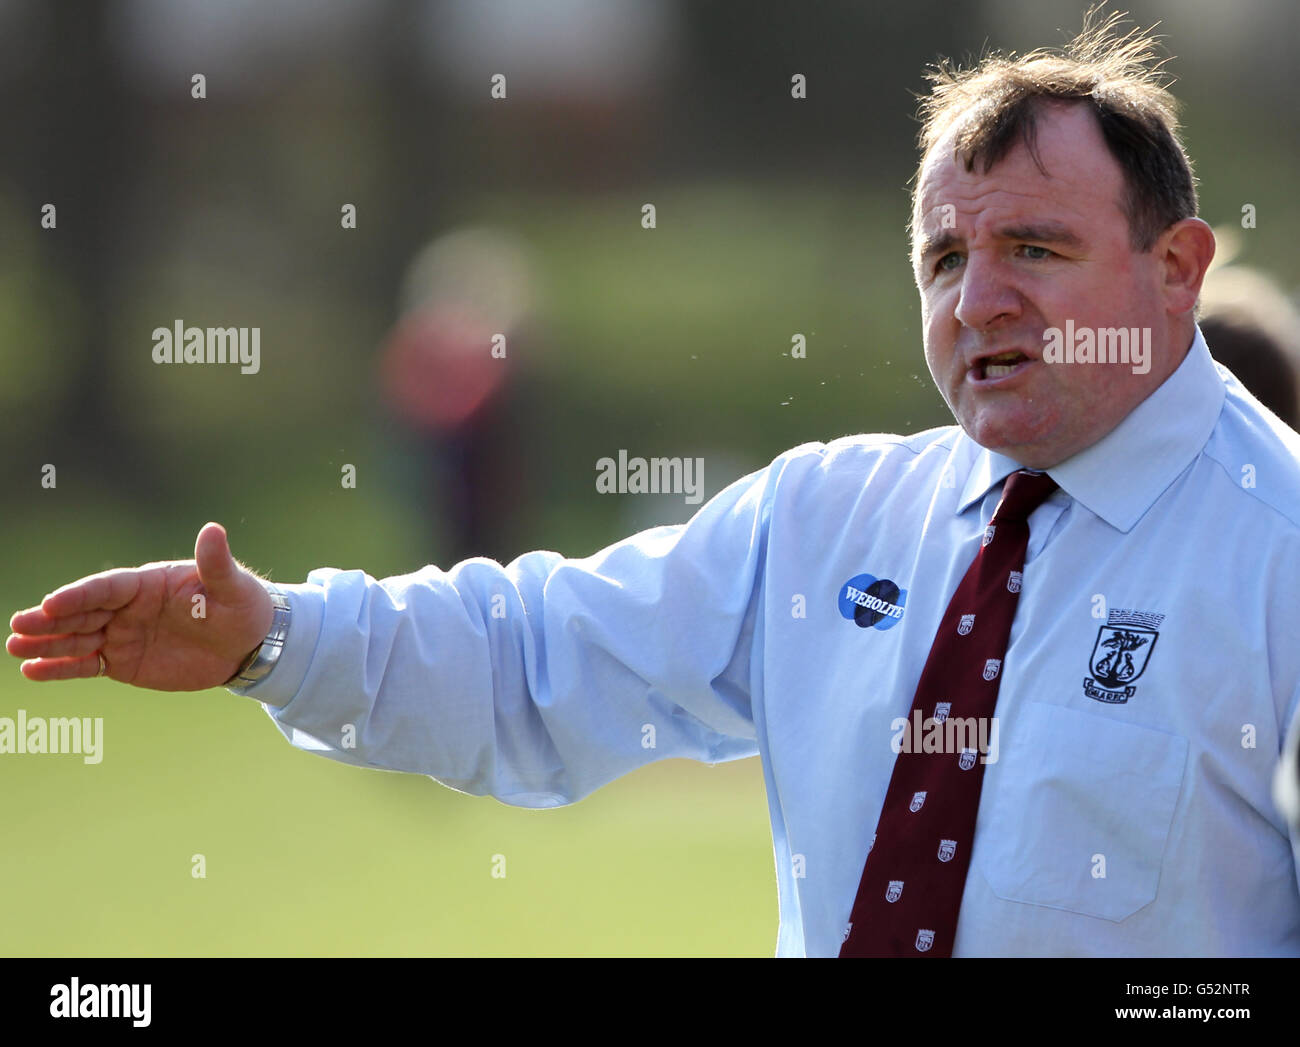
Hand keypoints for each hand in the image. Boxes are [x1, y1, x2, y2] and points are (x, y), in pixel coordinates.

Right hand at [6, 522, 274, 690]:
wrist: (249, 644)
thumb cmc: (241, 606)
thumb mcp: (232, 586)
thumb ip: (216, 563)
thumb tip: (213, 529)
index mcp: (147, 583)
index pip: (107, 587)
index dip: (80, 595)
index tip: (53, 603)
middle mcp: (128, 607)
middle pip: (83, 611)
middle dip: (51, 619)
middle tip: (19, 625)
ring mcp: (122, 634)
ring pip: (78, 638)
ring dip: (48, 643)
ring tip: (16, 647)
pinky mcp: (123, 662)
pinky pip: (87, 665)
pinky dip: (61, 668)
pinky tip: (33, 670)